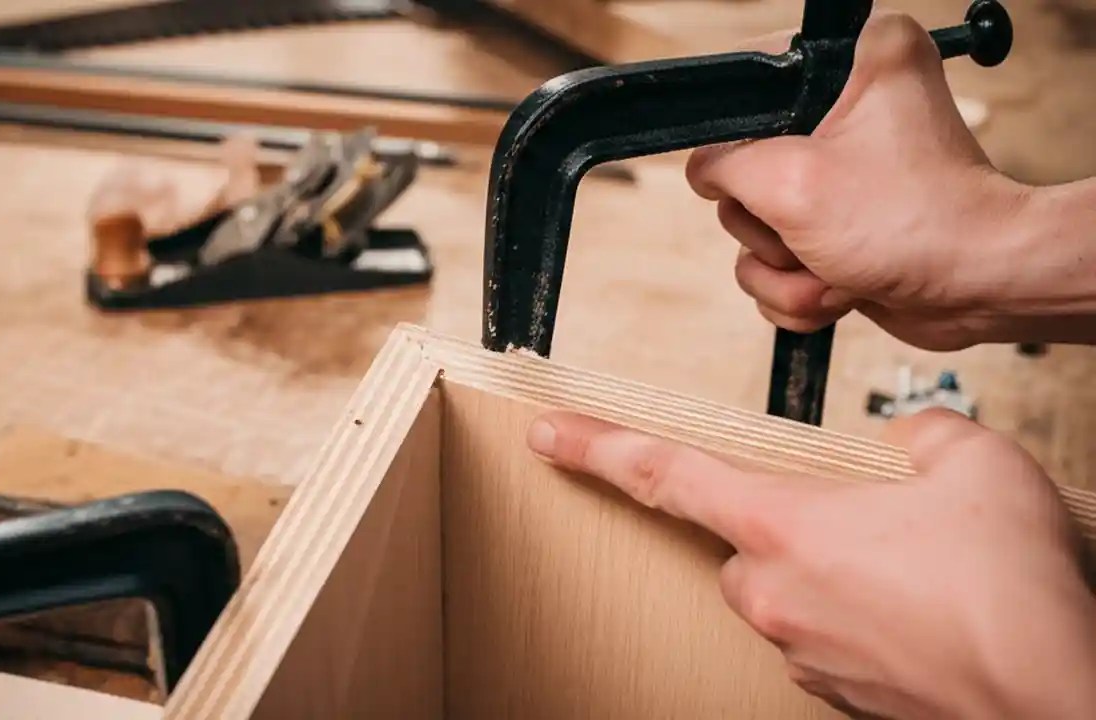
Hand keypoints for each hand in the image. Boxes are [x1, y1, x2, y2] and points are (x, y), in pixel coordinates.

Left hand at [527, 409, 1095, 718]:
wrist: (1057, 700)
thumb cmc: (1010, 591)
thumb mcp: (975, 463)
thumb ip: (920, 434)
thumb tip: (909, 445)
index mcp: (783, 526)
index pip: (665, 472)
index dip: (597, 447)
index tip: (546, 435)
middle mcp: (773, 594)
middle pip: (746, 538)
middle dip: (796, 520)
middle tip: (879, 520)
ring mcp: (801, 651)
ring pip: (791, 589)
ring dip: (836, 570)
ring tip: (920, 571)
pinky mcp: (835, 692)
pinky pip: (826, 634)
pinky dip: (860, 614)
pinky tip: (923, 610)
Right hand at [686, 12, 1077, 350]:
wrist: (978, 290)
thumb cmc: (915, 224)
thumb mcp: (790, 182)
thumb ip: (723, 164)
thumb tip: (705, 173)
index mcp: (855, 64)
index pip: (752, 83)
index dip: (744, 139)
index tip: (776, 175)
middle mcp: (848, 115)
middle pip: (745, 171)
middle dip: (773, 227)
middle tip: (821, 229)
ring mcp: (839, 179)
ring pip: (755, 230)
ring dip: (785, 269)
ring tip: (837, 269)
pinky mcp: (837, 230)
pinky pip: (777, 266)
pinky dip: (799, 291)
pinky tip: (839, 290)